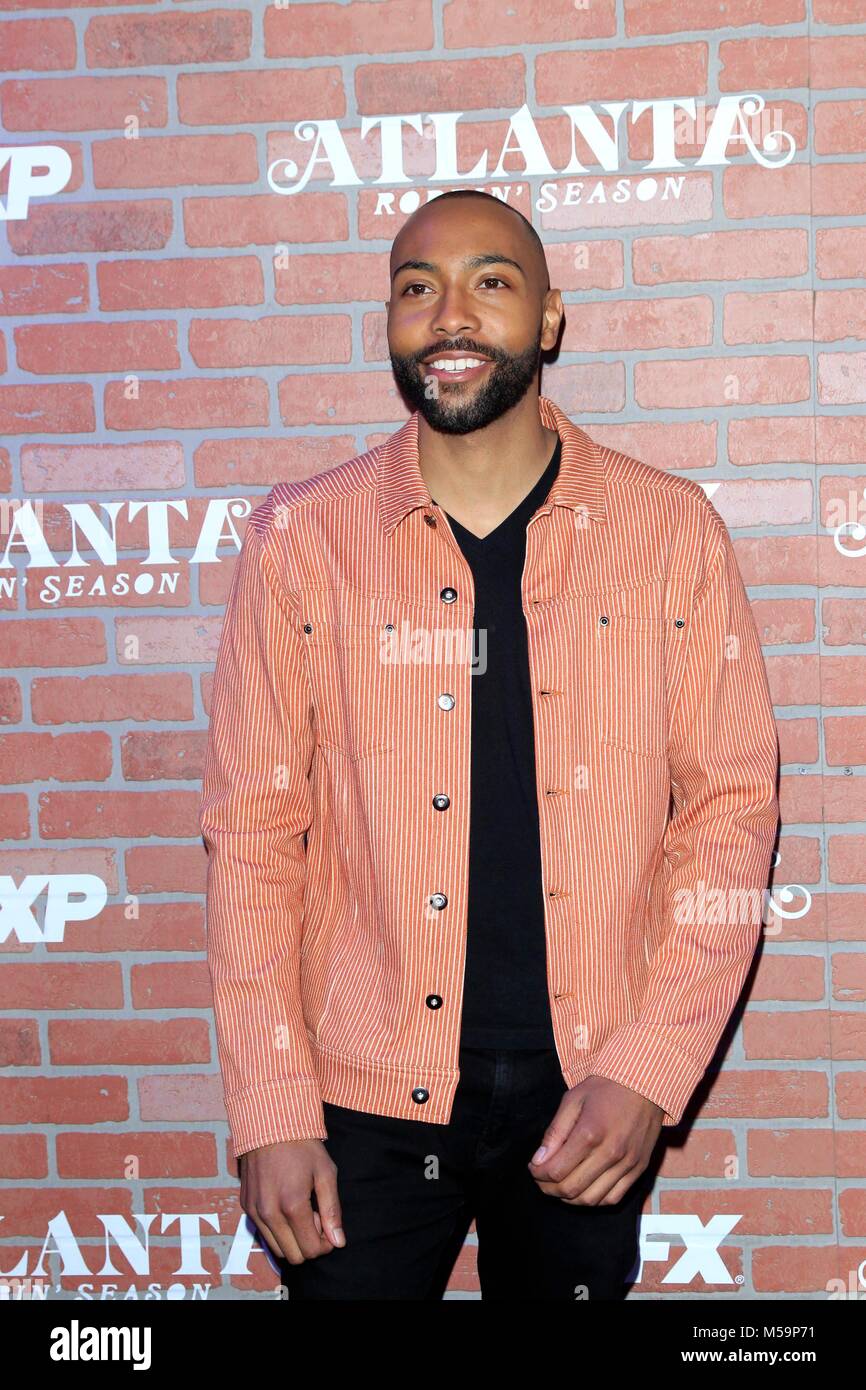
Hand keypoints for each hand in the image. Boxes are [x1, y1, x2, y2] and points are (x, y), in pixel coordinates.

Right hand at [239, 1138, 344, 1264]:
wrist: (269, 1124)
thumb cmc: (302, 1146)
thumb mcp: (325, 1173)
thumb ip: (332, 1210)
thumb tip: (338, 1242)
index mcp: (292, 1205)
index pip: (311, 1250)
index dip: (325, 1244)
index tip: (328, 1225)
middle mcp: (269, 1213)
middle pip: (293, 1256)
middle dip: (309, 1243)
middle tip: (315, 1217)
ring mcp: (254, 1211)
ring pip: (276, 1249)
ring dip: (292, 1239)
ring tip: (301, 1211)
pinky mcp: (246, 1206)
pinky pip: (263, 1233)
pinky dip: (277, 1229)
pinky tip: (285, 1205)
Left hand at [527, 1075, 663, 1205]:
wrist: (644, 1083)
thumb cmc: (606, 1088)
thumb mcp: (573, 1100)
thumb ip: (555, 1132)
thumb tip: (538, 1160)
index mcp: (590, 1133)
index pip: (556, 1170)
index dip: (538, 1174)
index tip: (533, 1167)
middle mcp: (610, 1153)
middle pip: (571, 1189)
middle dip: (548, 1188)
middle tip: (541, 1179)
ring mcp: (627, 1163)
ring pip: (591, 1199)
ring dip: (569, 1198)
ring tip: (559, 1185)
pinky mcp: (639, 1168)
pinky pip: (613, 1197)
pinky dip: (594, 1200)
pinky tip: (584, 1188)